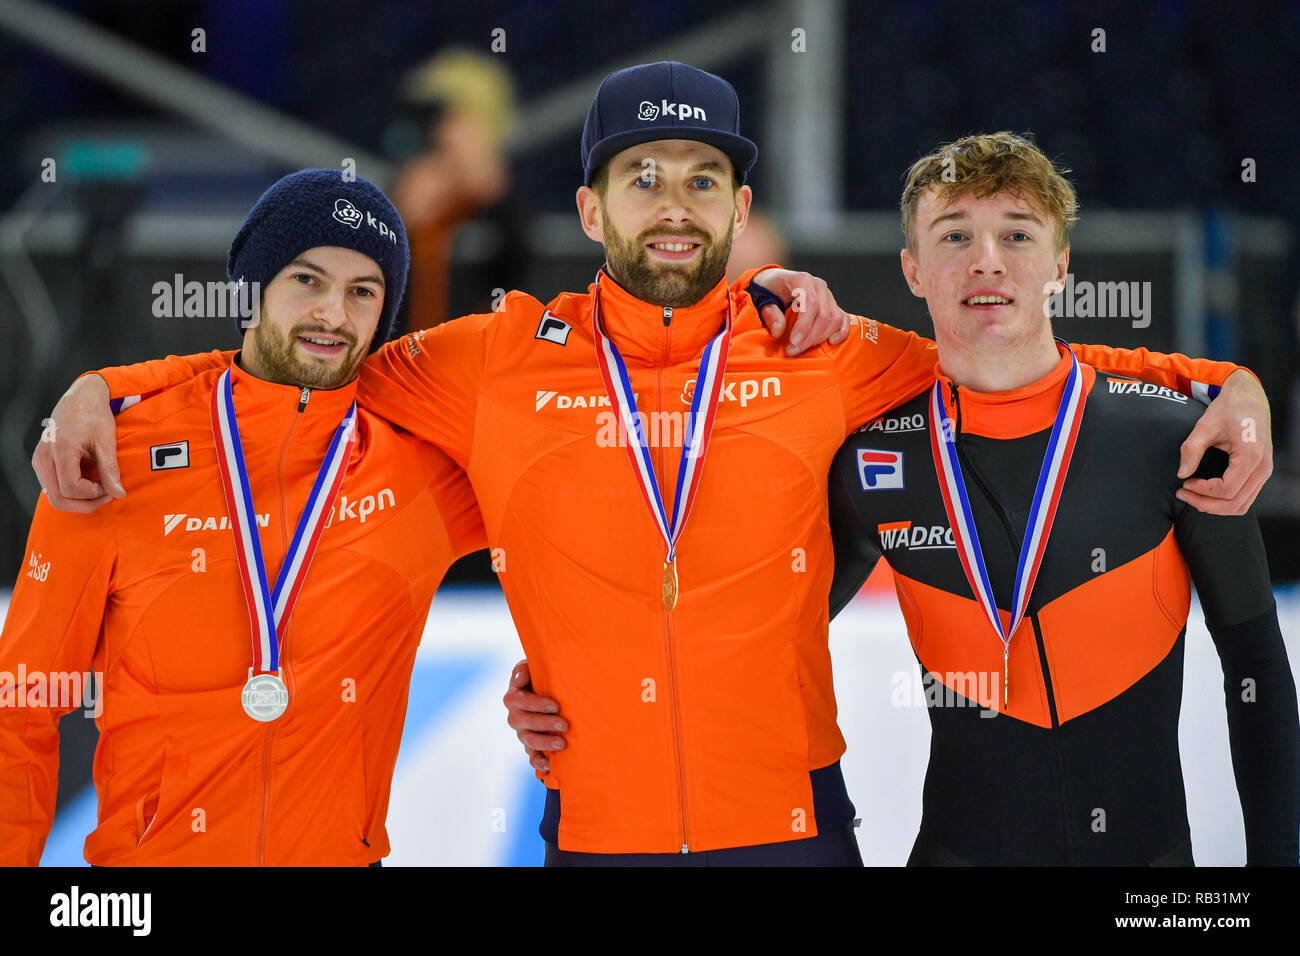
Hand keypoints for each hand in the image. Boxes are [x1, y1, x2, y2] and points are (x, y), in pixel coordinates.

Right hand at [31, 374, 123, 512]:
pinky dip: (71, 490)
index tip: (110, 486)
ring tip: (99, 487)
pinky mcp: (42, 462)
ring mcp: (40, 461)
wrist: (80, 399)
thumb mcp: (106, 441)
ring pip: (54, 495)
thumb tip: (118, 494)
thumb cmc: (93, 415)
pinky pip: (53, 486)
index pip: (71, 488)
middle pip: (58, 499)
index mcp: (60, 450)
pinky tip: (88, 481)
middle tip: (106, 496)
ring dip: (78, 499)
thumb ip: (110, 470)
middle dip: (85, 504)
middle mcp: (44, 458)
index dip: (93, 494)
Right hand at [503, 659, 566, 773]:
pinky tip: (549, 766)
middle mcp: (515, 716)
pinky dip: (538, 762)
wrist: (547, 691)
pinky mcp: (530, 745)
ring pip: (528, 740)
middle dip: (545, 724)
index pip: (520, 701)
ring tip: (562, 744)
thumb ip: (525, 669)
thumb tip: (521, 675)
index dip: (537, 704)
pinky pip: (531, 756)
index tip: (555, 705)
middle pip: (525, 723)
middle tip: (565, 724)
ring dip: (544, 743)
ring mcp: (522, 732)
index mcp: (514, 696)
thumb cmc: (541, 676)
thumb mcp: (532, 667)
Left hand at [751, 268, 851, 355]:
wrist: (776, 282)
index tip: (794, 342)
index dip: (804, 325)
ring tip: (801, 349)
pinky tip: (831, 342)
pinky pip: (843, 319)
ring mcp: (828, 295)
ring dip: (820, 338)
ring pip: (834, 319)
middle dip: (809, 337)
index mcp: (802, 280)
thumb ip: (770, 314)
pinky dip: (841, 332)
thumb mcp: (763, 300)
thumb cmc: (768, 291)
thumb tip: (779, 331)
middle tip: (792, 351)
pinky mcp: (832, 305)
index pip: (811, 303)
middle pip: (823, 314)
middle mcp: (819, 286)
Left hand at [1176, 369, 1272, 514]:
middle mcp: (1262, 467)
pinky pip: (1245, 496)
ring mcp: (1264, 471)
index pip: (1226, 489)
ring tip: (1192, 496)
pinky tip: (1206, 494)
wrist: (1248, 397)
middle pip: (1235, 503)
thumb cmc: (1229, 408)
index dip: (1202, 491)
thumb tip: (1181, 474)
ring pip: (1242, 504)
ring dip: (1215, 506)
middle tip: (1182, 494)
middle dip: (1205, 504)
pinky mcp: (1260, 471)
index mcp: (1251, 455)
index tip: (1185, 483)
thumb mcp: (1205, 426)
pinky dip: (1225, 501)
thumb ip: (1192, 450)